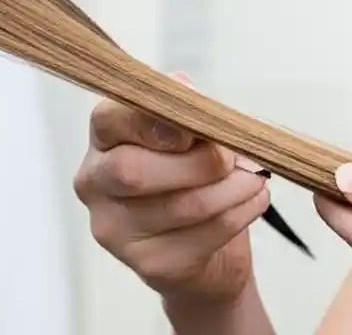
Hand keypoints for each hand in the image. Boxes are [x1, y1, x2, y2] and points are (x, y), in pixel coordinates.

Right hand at [73, 74, 269, 307]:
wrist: (205, 255)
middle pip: (134, 170)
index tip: (194, 123)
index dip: (152, 117)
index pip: (108, 118)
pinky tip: (252, 200)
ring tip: (255, 177)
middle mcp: (95, 184)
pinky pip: (205, 234)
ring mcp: (116, 230)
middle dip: (200, 160)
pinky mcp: (150, 264)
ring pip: (181, 204)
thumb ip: (183, 112)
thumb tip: (183, 87)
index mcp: (103, 140)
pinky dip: (242, 212)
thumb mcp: (189, 135)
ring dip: (234, 187)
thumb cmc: (193, 177)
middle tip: (234, 156)